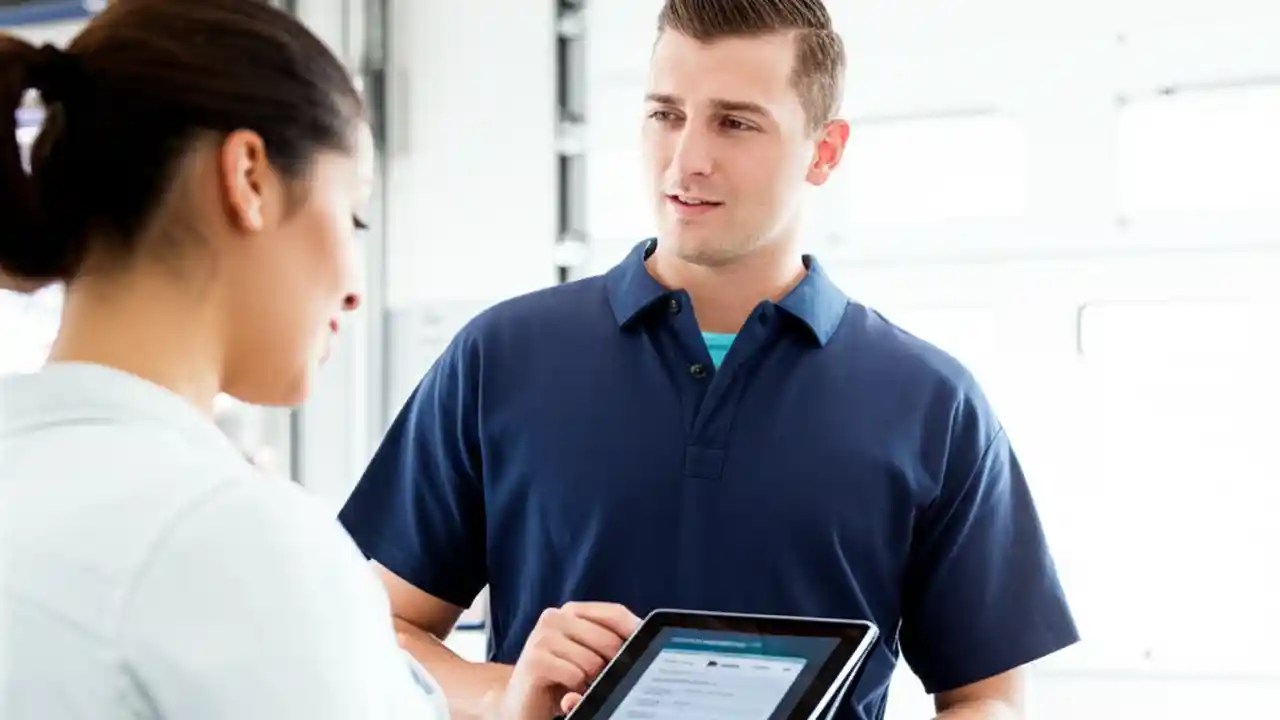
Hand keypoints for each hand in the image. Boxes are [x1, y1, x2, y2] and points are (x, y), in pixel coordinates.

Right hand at [493, 602, 640, 719]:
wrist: (521, 705)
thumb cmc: (560, 679)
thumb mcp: (587, 656)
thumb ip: (608, 642)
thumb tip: (643, 637)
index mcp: (571, 611)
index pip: (615, 613)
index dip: (635, 632)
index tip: (648, 649)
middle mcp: (554, 617)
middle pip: (608, 639)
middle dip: (611, 665)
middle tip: (597, 679)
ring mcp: (542, 637)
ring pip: (592, 661)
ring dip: (590, 681)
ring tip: (577, 685)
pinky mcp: (534, 660)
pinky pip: (575, 675)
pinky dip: (575, 690)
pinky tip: (564, 691)